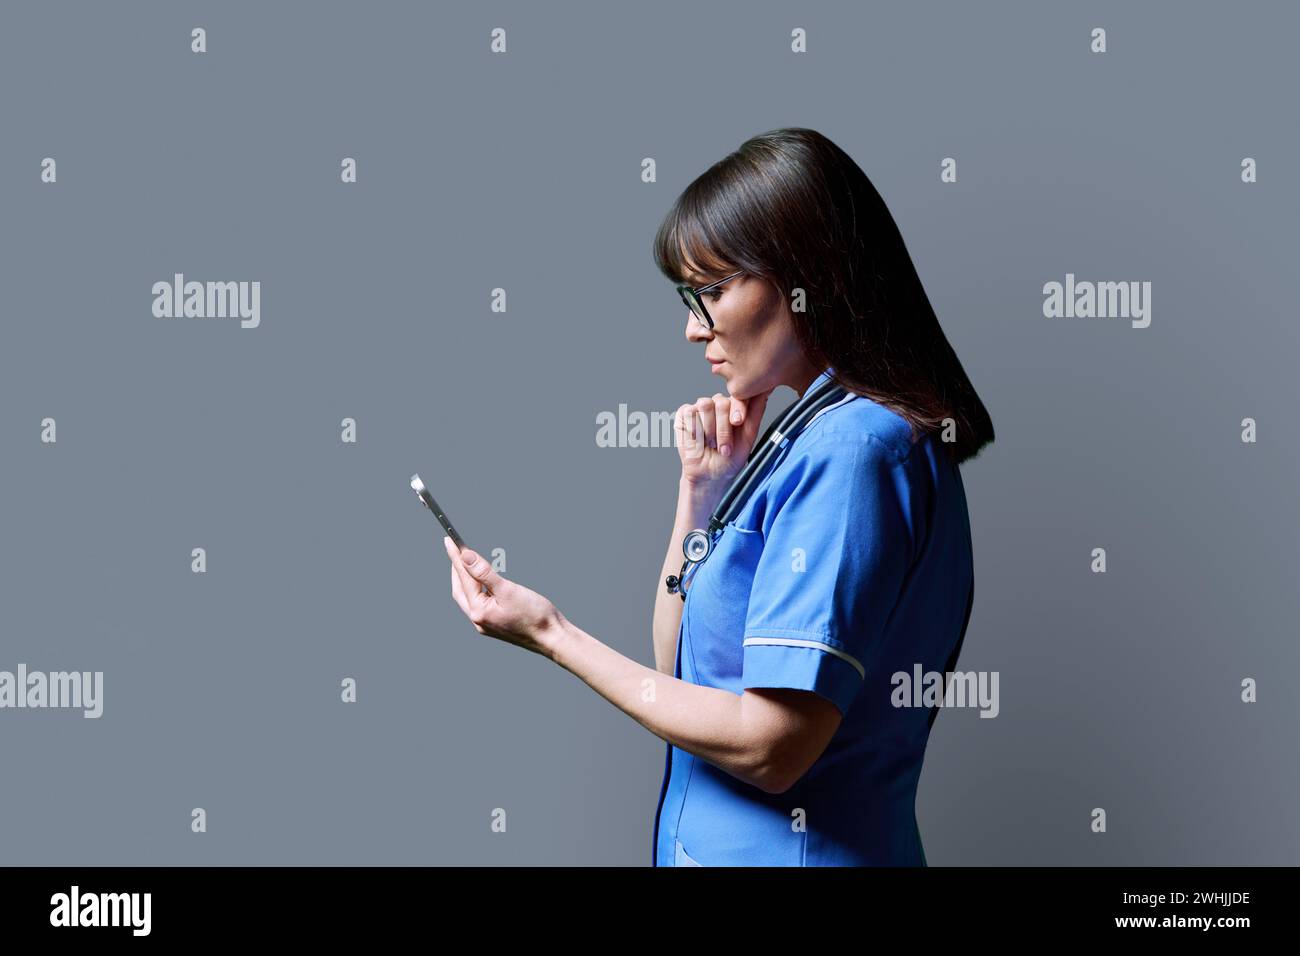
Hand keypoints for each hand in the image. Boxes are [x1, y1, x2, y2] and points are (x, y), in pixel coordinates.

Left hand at [442, 536, 565, 659]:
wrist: (552, 637)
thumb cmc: (535, 615)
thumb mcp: (508, 590)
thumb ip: (484, 572)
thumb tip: (465, 556)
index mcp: (479, 612)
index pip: (463, 578)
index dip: (456, 557)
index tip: (450, 540)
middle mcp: (478, 620)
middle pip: (460, 590)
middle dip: (456, 569)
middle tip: (454, 549)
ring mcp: (486, 624)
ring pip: (468, 598)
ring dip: (465, 579)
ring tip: (464, 563)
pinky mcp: (495, 624)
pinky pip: (479, 603)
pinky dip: (476, 589)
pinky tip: (481, 583)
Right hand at [674, 388, 773, 485]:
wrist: (709, 475)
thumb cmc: (730, 459)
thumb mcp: (749, 436)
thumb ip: (756, 412)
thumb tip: (765, 390)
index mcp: (734, 407)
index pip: (737, 396)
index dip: (737, 409)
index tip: (737, 423)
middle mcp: (717, 404)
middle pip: (721, 401)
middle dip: (723, 428)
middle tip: (723, 447)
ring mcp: (700, 408)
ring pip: (704, 405)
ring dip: (708, 430)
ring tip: (710, 444)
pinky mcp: (684, 414)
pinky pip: (688, 412)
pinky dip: (694, 430)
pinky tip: (697, 440)